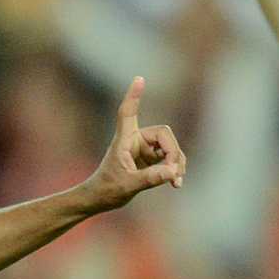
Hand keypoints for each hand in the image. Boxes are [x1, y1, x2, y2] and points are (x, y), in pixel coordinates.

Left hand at [79, 77, 187, 212]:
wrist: (101, 199)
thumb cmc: (107, 189)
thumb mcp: (128, 186)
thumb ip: (150, 179)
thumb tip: (173, 172)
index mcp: (124, 139)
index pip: (128, 112)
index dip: (133, 96)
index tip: (139, 78)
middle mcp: (136, 140)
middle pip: (164, 134)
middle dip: (173, 153)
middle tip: (174, 173)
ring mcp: (144, 149)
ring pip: (171, 148)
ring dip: (177, 163)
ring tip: (176, 182)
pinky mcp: (151, 160)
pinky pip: (170, 160)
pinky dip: (175, 170)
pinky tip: (176, 183)